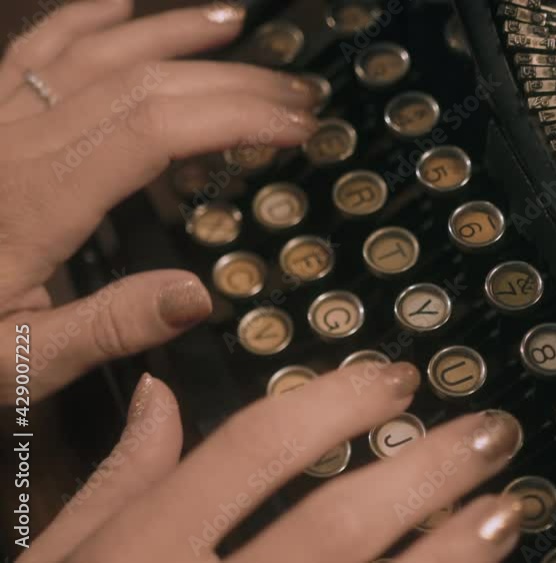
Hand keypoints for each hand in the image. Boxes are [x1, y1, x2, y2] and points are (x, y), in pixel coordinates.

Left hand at [0, 0, 322, 402]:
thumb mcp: (18, 360)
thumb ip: (105, 327)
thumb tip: (198, 295)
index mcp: (35, 200)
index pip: (153, 129)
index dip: (235, 116)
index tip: (296, 128)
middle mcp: (19, 144)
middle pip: (140, 83)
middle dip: (231, 81)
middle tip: (297, 95)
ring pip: (92, 51)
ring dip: (171, 32)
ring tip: (234, 24)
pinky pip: (34, 50)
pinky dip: (84, 20)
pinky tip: (123, 5)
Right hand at [19, 364, 522, 562]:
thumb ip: (119, 481)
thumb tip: (159, 394)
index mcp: (140, 553)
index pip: (253, 450)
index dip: (337, 403)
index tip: (398, 380)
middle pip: (336, 525)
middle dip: (425, 472)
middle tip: (490, 432)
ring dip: (451, 552)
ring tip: (506, 510)